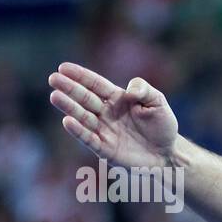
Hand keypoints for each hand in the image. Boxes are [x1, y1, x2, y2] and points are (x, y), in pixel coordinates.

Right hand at [48, 63, 178, 167]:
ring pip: (83, 117)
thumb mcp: (158, 102)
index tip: (63, 67)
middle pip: (85, 99)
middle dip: (69, 89)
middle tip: (53, 79)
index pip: (96, 85)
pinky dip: (78, 131)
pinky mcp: (105, 149)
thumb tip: (129, 90)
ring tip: (55, 96)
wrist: (169, 154)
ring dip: (69, 107)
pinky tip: (67, 121)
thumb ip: (144, 89)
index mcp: (117, 99)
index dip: (80, 76)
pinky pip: (89, 139)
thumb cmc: (162, 126)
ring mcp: (104, 131)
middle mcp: (107, 113)